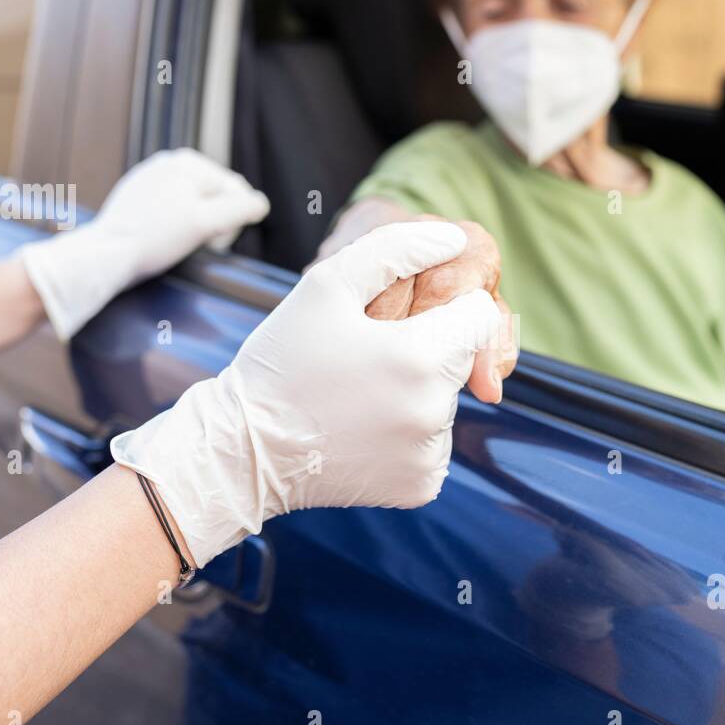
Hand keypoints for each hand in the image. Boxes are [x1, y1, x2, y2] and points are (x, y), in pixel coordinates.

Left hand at [20, 148, 268, 338]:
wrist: (107, 253)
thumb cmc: (156, 238)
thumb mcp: (207, 223)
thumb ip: (240, 209)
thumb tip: (260, 204)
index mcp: (188, 162)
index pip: (234, 190)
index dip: (234, 219)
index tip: (217, 241)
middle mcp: (168, 162)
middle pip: (213, 195)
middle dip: (215, 220)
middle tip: (200, 243)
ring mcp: (149, 178)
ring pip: (192, 202)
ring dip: (196, 224)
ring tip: (180, 243)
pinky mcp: (136, 196)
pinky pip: (170, 208)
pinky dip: (174, 224)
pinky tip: (164, 240)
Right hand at [110, 221, 501, 566]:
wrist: (245, 451)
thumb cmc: (282, 361)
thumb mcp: (327, 286)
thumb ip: (398, 249)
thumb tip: (454, 239)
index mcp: (420, 357)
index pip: (479, 315)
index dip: (444, 307)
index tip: (401, 319)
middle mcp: (434, 412)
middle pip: (463, 359)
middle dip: (428, 349)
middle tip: (366, 359)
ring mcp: (429, 455)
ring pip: (448, 400)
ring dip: (416, 392)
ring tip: (357, 396)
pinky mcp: (421, 486)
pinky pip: (433, 443)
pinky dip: (408, 434)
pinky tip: (362, 429)